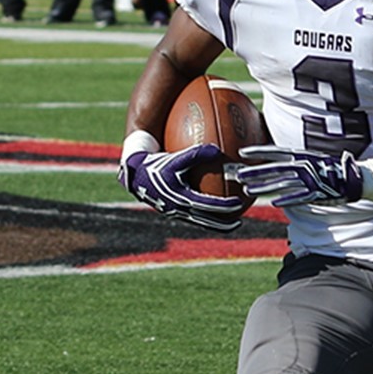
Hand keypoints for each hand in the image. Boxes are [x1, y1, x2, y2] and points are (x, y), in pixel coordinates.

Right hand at [119, 144, 247, 229]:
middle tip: (239, 221)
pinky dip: (203, 214)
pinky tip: (210, 207)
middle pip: (205, 221)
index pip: (207, 205)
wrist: (133, 174)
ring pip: (198, 221)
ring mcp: (174, 212)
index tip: (238, 203)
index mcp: (180, 198)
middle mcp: (177, 209)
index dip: (224, 206)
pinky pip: (191, 216)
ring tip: (228, 220)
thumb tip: (216, 150)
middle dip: (222, 224)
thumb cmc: (155, 164)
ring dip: (214, 223)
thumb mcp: (174, 158)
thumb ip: (195, 154)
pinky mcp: (170, 211)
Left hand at [234, 145, 364, 206]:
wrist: (354, 178)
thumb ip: (295, 161)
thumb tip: (278, 162)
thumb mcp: (311, 159)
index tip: (242, 152)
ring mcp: (310, 179)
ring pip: (282, 184)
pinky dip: (287, 200)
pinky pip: (299, 197)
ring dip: (264, 188)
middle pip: (274, 169)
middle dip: (255, 172)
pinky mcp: (317, 193)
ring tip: (248, 191)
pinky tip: (274, 202)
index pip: (276, 152)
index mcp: (302, 155)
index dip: (258, 151)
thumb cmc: (331, 169)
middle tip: (238, 176)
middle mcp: (303, 165)